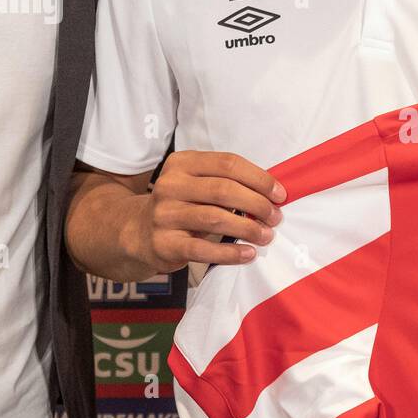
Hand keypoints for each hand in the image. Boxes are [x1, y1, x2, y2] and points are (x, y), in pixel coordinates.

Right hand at [130, 150, 284, 269]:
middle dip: (257, 204)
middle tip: (276, 217)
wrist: (138, 232)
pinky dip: (230, 253)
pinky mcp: (164, 243)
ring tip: (266, 235)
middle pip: (223, 190)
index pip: (227, 163)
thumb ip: (227, 182)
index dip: (259, 178)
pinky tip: (248, 254)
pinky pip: (203, 250)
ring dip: (248, 228)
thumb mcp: (196, 184)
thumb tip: (272, 194)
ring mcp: (164, 215)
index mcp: (182, 163)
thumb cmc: (181, 205)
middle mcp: (170, 185)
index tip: (280, 194)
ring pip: (215, 219)